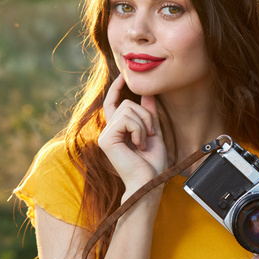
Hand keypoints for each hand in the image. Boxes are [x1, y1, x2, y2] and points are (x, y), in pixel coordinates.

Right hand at [97, 74, 166, 194]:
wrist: (149, 181)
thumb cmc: (152, 163)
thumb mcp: (153, 133)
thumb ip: (149, 114)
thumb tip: (148, 93)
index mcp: (117, 130)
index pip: (113, 104)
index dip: (116, 89)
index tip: (124, 77)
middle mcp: (108, 131)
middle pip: (127, 104)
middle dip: (145, 116)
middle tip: (150, 135)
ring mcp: (105, 135)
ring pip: (127, 109)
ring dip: (143, 124)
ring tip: (144, 142)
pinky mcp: (106, 139)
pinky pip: (126, 119)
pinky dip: (139, 130)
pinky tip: (139, 145)